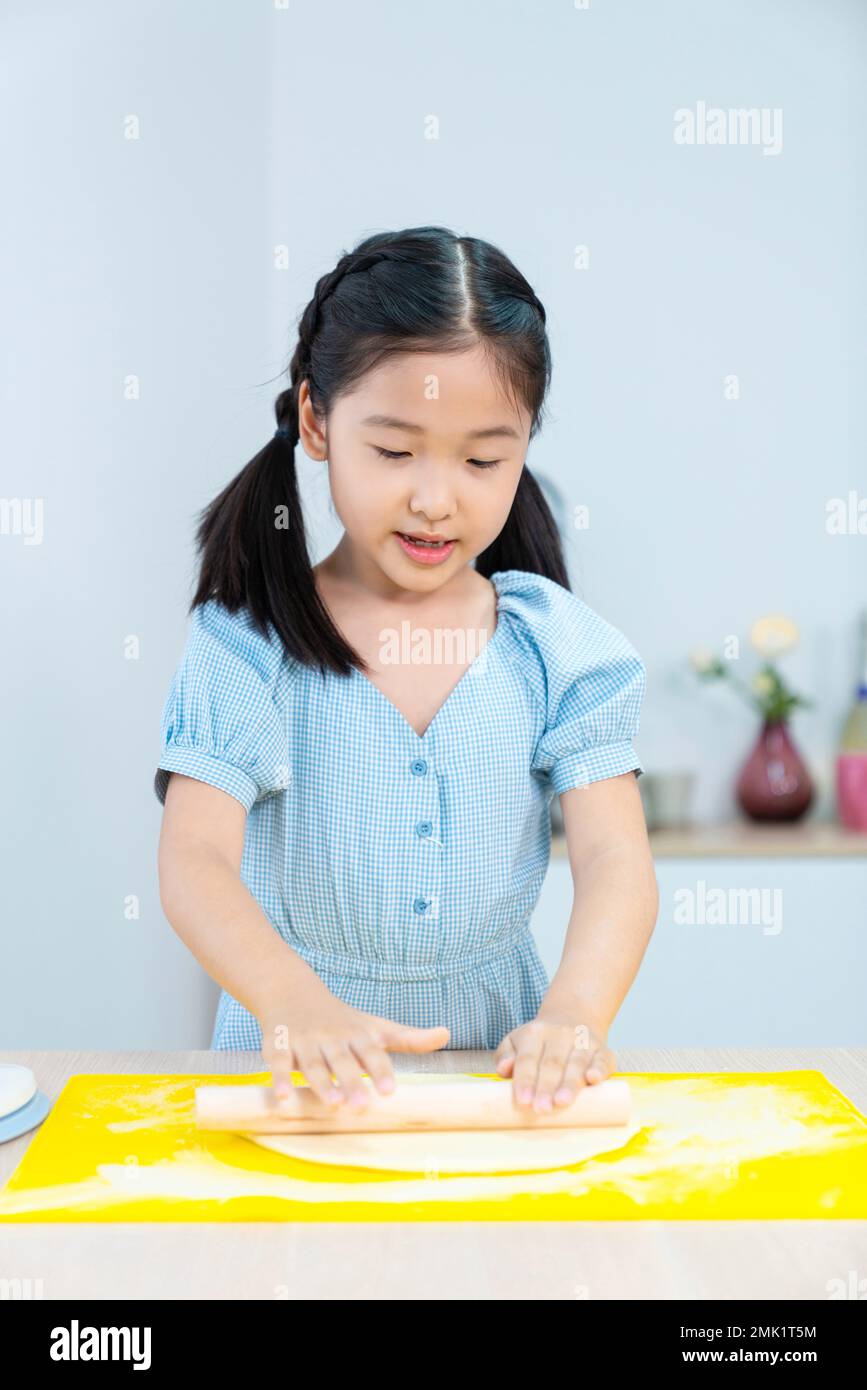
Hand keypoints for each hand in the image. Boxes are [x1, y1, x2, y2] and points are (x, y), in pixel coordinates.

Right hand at [258, 994, 449, 1110]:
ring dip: (322, 1083)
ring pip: (313, 1064)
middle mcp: (332, 1037)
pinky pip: (278, 1063)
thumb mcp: (375, 1026)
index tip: (390, 1090)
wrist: (291, 991)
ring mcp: (304, 1041)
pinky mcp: (278, 1047)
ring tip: (334, 1104)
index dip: (380, 1070)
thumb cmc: (342, 1020)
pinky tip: (283, 1098)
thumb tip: (446, 1034)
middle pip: (343, 1061)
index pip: (371, 1052)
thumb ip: (409, 1037)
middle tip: (362, 1105)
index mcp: (357, 1034)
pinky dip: (280, 1079)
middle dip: (352, 1081)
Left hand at [493, 1013, 614, 1113]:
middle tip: (541, 1109)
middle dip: (546, 1087)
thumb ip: (505, 1055)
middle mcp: (560, 1034)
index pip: (528, 1058)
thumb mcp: (516, 1040)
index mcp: (535, 1033)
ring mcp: (584, 1041)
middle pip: (552, 1063)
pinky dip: (600, 1069)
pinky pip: (603, 1060)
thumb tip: (503, 1069)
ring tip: (562, 1102)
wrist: (574, 1017)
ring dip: (570, 1084)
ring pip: (576, 1063)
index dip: (525, 1080)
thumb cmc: (540, 1041)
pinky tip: (594, 1079)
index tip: (523, 1101)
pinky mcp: (604, 1051)